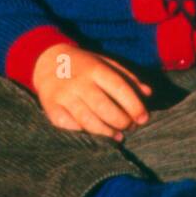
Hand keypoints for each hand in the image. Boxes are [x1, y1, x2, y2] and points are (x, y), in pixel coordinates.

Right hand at [31, 43, 152, 140]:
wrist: (47, 61)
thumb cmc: (84, 65)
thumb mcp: (106, 63)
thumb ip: (128, 78)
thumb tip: (148, 93)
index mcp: (95, 68)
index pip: (119, 88)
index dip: (134, 105)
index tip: (143, 118)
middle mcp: (78, 82)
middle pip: (104, 108)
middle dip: (122, 121)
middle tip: (130, 127)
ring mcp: (63, 96)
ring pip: (87, 121)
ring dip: (106, 132)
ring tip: (118, 135)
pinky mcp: (51, 108)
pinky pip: (70, 126)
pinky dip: (85, 132)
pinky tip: (96, 133)